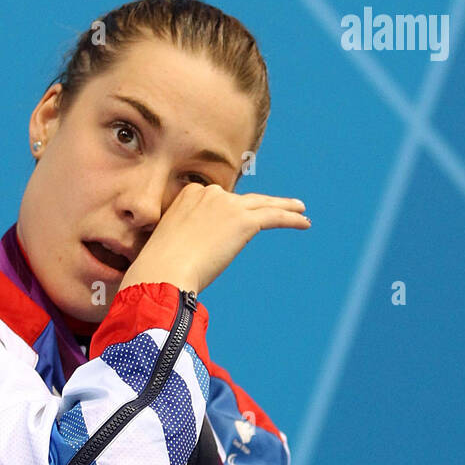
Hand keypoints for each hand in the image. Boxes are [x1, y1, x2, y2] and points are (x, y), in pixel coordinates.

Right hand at [118, 181, 310, 297]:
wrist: (163, 271)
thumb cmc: (159, 268)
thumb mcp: (168, 244)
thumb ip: (183, 241)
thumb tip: (188, 258)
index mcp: (189, 195)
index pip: (219, 201)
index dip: (232, 211)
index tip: (238, 221)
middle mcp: (209, 193)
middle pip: (243, 199)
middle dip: (262, 204)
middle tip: (279, 205)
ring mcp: (227, 205)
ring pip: (263, 204)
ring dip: (284, 206)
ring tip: (300, 210)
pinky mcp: (242, 221)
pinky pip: (273, 216)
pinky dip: (291, 218)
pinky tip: (305, 223)